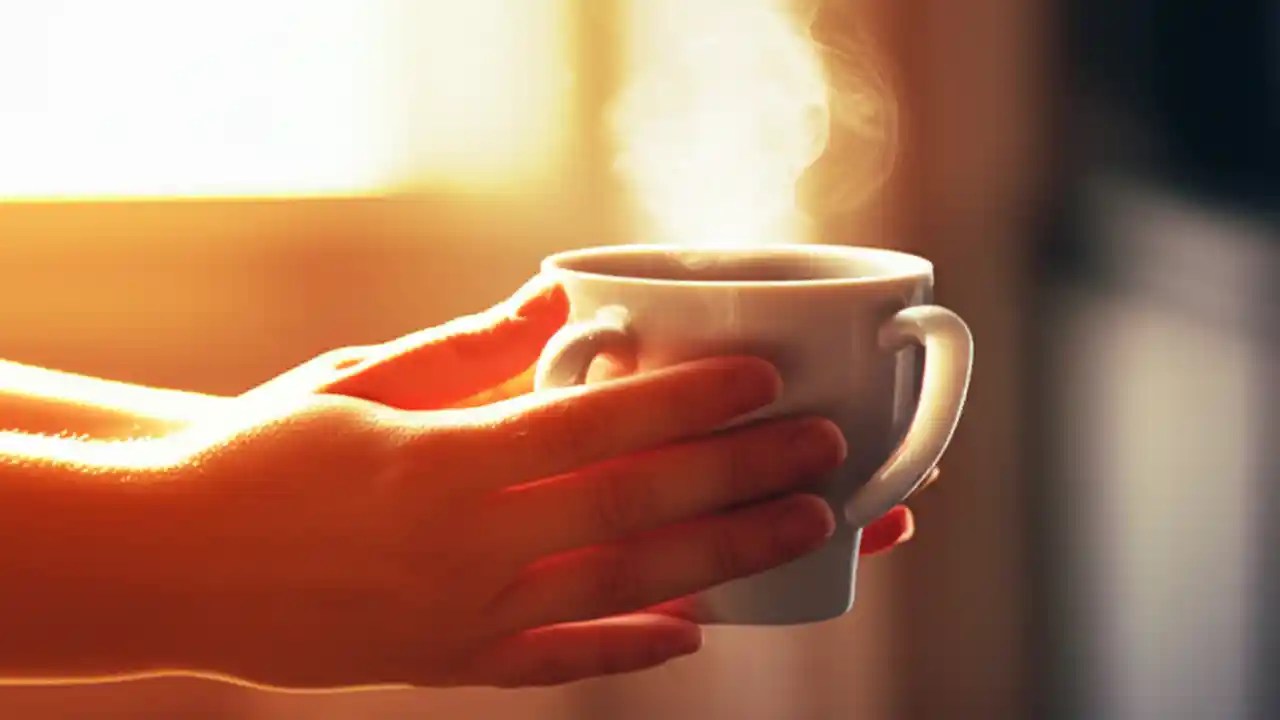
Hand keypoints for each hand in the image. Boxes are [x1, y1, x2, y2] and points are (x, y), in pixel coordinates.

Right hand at [153, 357, 842, 687]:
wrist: (166, 562)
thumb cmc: (256, 456)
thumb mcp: (355, 382)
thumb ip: (466, 349)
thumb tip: (557, 296)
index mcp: (438, 465)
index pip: (590, 428)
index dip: (686, 403)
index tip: (762, 381)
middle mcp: (462, 548)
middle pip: (630, 510)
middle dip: (738, 479)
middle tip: (826, 453)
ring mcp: (459, 618)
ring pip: (619, 590)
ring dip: (722, 561)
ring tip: (805, 533)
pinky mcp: (442, 664)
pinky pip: (552, 660)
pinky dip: (626, 649)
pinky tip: (693, 636)